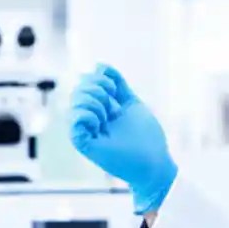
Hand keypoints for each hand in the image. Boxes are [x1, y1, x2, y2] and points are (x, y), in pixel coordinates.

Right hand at [70, 64, 177, 214]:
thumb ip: (118, 85)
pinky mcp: (85, 144)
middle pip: (79, 90)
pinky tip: (100, 122)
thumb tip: (99, 65)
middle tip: (112, 105)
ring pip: (75, 103)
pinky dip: (87, 115)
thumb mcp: (131, 103)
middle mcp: (91, 120)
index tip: (113, 89)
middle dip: (96, 88)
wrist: (154, 162)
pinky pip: (74, 121)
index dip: (99, 78)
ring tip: (107, 116)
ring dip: (94, 101)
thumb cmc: (146, 137)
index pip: (87, 83)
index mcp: (100, 109)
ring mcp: (87, 131)